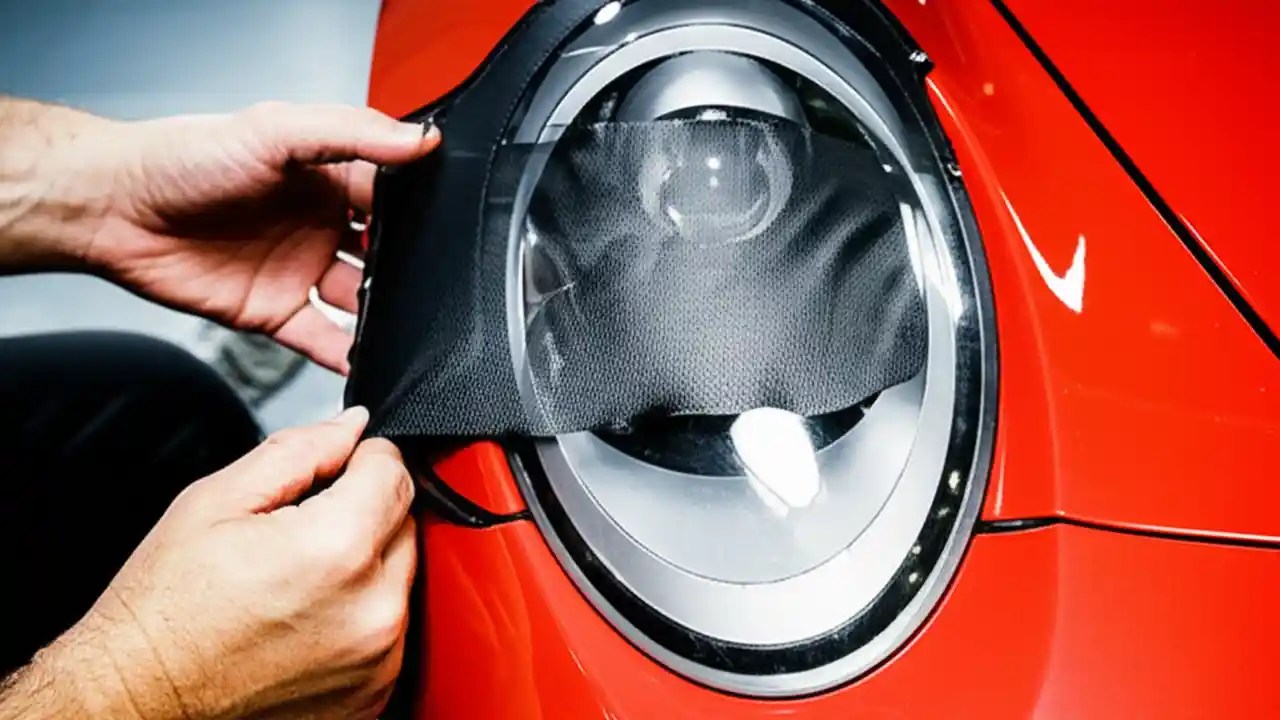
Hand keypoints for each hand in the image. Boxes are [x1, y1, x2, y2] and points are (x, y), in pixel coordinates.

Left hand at [0, 99, 436, 371]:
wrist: (116, 209)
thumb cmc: (184, 158)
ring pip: (362, 300)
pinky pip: (324, 340)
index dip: (421, 211)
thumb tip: (421, 141)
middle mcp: (320, 224)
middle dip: (411, 269)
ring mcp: (300, 270)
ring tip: (413, 325)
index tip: (451, 226)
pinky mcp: (275, 312)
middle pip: (385, 253)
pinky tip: (373, 362)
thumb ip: (353, 134)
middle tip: (435, 283)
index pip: (392, 196)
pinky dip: (350, 356)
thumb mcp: (276, 129)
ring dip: (388, 313)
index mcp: (328, 177)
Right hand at [10, 408, 416, 719]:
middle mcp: (372, 608)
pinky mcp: (376, 691)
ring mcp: (379, 657)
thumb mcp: (216, 501)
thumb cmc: (164, 610)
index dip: (360, 459)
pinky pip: (392, 627)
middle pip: (403, 522)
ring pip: (402, 574)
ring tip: (297, 579)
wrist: (139, 694)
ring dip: (366, 564)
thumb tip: (352, 425)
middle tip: (297, 533)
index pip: (394, 471)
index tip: (332, 472)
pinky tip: (309, 616)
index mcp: (337, 550)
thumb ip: (300, 451)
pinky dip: (362, 613)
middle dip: (363, 512)